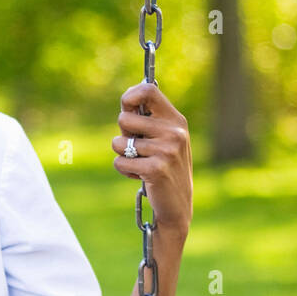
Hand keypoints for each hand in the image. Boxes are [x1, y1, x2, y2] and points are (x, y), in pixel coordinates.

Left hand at [111, 81, 192, 236]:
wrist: (178, 205)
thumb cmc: (166, 167)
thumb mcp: (165, 139)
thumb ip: (149, 119)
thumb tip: (128, 98)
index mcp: (176, 120)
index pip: (149, 90)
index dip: (130, 97)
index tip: (127, 108)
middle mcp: (174, 132)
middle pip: (125, 118)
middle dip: (122, 134)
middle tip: (136, 148)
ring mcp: (166, 151)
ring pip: (119, 143)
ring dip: (123, 155)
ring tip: (140, 163)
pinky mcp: (156, 169)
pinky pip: (120, 162)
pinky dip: (125, 170)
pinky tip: (141, 176)